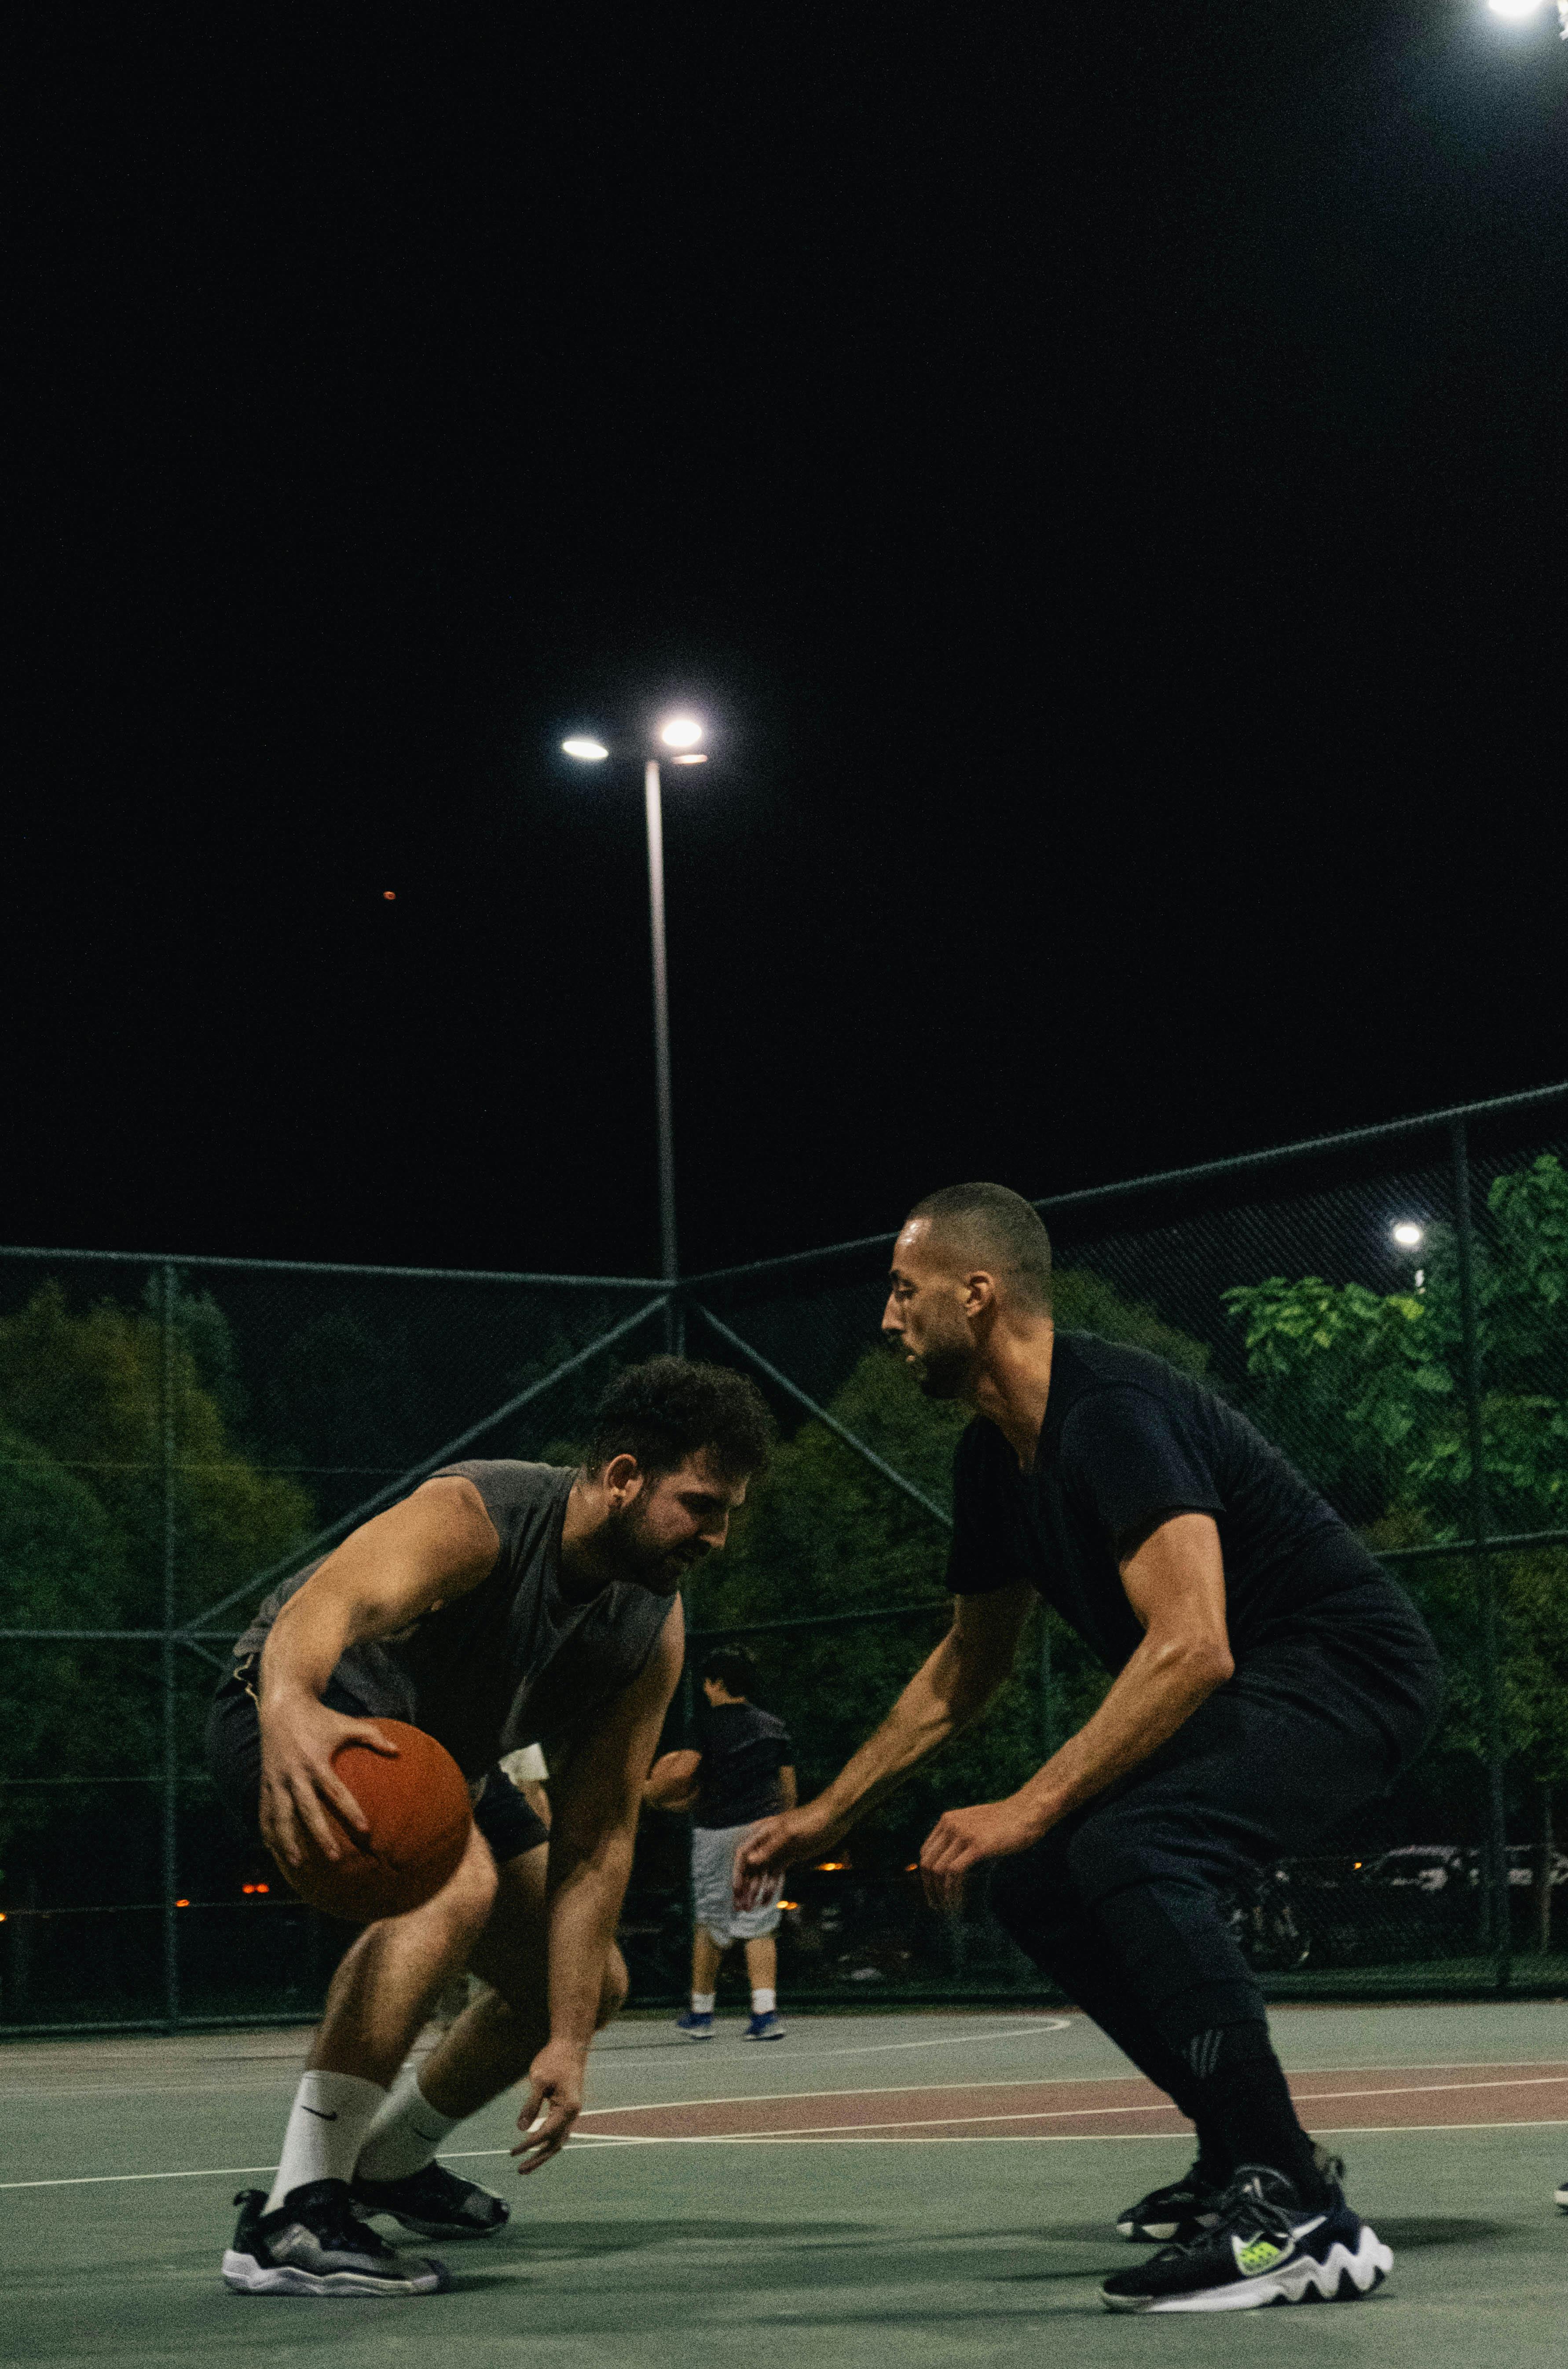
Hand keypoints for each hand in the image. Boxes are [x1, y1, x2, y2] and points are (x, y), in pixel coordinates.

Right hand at [258, 1692, 398, 1867]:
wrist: (282, 1705)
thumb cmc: (320, 1716)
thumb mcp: (346, 1724)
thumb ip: (373, 1736)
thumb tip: (399, 1751)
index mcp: (316, 1761)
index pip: (336, 1792)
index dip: (351, 1811)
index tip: (365, 1830)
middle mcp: (295, 1774)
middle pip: (308, 1811)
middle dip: (321, 1836)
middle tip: (335, 1857)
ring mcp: (277, 1780)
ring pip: (281, 1817)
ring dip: (288, 1841)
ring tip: (298, 1864)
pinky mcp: (266, 1782)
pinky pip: (265, 1811)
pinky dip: (268, 1831)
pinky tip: (273, 1850)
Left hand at [512, 2039, 585, 2172]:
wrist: (571, 2044)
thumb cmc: (554, 2059)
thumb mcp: (539, 2080)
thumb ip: (531, 2105)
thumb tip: (521, 2129)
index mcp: (568, 2107)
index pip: (546, 2134)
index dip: (528, 2145)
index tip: (513, 2152)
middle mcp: (573, 2113)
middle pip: (555, 2144)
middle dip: (537, 2159)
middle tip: (520, 2171)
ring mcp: (572, 2112)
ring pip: (558, 2140)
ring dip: (543, 2154)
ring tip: (526, 2166)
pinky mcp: (568, 2107)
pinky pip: (558, 2131)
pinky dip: (547, 2142)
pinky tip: (536, 2145)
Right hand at [733, 1802, 838, 1908]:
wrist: (832, 1820)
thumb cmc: (809, 1822)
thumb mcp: (789, 1835)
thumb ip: (769, 1849)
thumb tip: (749, 1861)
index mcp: (762, 1832)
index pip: (743, 1855)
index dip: (738, 1874)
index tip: (737, 1892)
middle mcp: (765, 1842)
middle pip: (749, 1867)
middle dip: (744, 1888)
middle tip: (740, 1907)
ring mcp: (776, 1851)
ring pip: (760, 1874)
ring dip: (754, 1891)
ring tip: (749, 1909)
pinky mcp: (788, 1858)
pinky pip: (774, 1875)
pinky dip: (769, 1888)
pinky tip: (765, 1902)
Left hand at [919, 1795, 1048, 1911]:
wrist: (1027, 1813)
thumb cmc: (1006, 1825)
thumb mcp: (976, 1828)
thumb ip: (962, 1843)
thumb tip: (954, 1874)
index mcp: (947, 1820)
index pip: (925, 1852)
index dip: (926, 1876)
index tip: (934, 1893)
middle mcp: (950, 1824)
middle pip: (928, 1863)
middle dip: (930, 1889)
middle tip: (938, 1907)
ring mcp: (963, 1834)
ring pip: (939, 1870)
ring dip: (941, 1894)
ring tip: (949, 1910)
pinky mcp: (977, 1846)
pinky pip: (955, 1873)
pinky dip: (953, 1892)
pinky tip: (958, 1904)